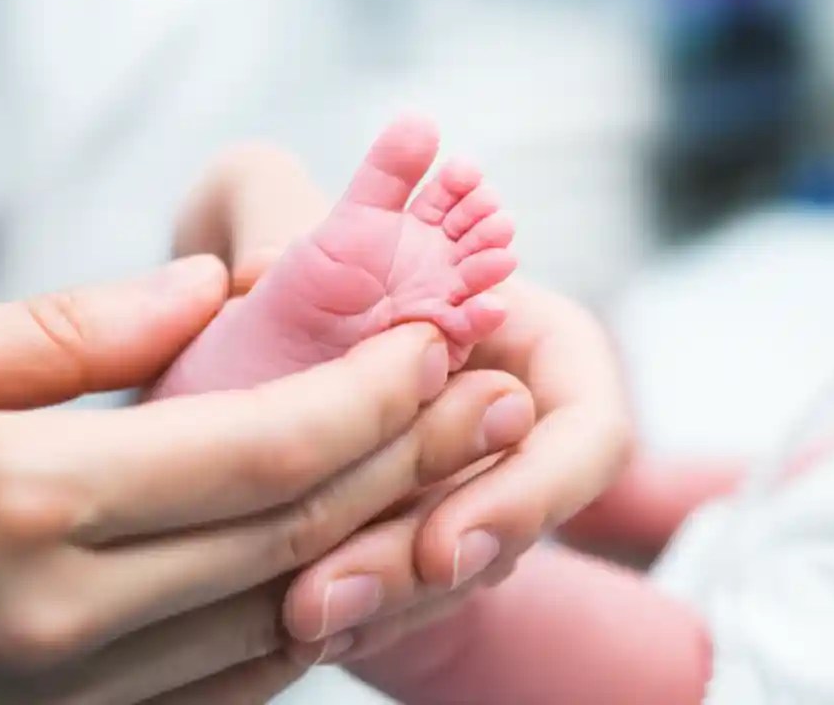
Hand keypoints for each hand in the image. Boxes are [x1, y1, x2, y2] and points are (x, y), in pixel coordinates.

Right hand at [0, 256, 532, 703]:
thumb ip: (67, 329)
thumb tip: (207, 293)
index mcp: (23, 498)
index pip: (259, 449)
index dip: (369, 394)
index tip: (433, 341)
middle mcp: (65, 611)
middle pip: (297, 532)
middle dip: (415, 458)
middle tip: (497, 398)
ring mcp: (74, 690)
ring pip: (284, 616)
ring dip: (390, 542)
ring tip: (468, 477)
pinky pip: (234, 682)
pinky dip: (313, 620)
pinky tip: (365, 565)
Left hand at [179, 147, 632, 666]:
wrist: (243, 332)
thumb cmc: (280, 258)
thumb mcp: (266, 207)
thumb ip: (272, 213)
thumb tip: (266, 274)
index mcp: (531, 340)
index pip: (589, 433)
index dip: (530, 497)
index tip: (446, 544)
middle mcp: (517, 426)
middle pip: (515, 527)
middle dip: (423, 574)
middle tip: (325, 601)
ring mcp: (473, 489)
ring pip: (458, 577)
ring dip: (380, 606)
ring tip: (294, 619)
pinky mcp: (419, 539)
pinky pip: (409, 598)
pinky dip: (357, 616)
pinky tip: (291, 627)